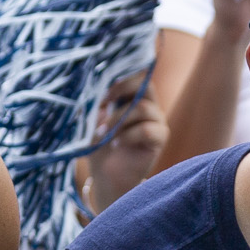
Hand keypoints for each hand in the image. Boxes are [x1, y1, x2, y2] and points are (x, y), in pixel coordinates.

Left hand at [85, 72, 168, 212]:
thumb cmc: (100, 147)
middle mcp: (148, 105)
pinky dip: (128, 135)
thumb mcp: (93, 122)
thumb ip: (96, 105)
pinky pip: (147, 129)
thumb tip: (90, 89)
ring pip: (142, 108)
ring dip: (118, 120)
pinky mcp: (160, 138)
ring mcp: (156, 121)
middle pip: (145, 84)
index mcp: (132, 97)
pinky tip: (118, 144)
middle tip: (101, 103)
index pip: (136, 74)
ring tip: (103, 133)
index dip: (122, 73)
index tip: (101, 82)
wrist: (108, 177)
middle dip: (121, 89)